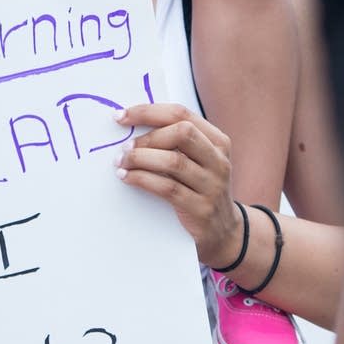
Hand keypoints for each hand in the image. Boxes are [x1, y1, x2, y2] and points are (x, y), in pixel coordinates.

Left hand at [115, 103, 244, 267]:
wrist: (222, 231)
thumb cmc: (199, 187)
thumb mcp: (197, 160)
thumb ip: (175, 141)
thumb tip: (131, 124)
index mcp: (217, 141)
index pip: (181, 114)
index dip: (147, 112)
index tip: (121, 116)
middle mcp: (218, 160)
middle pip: (182, 132)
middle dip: (147, 137)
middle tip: (124, 147)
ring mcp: (213, 185)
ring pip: (173, 161)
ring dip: (140, 159)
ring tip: (120, 162)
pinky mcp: (201, 208)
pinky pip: (167, 188)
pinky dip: (142, 179)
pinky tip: (127, 177)